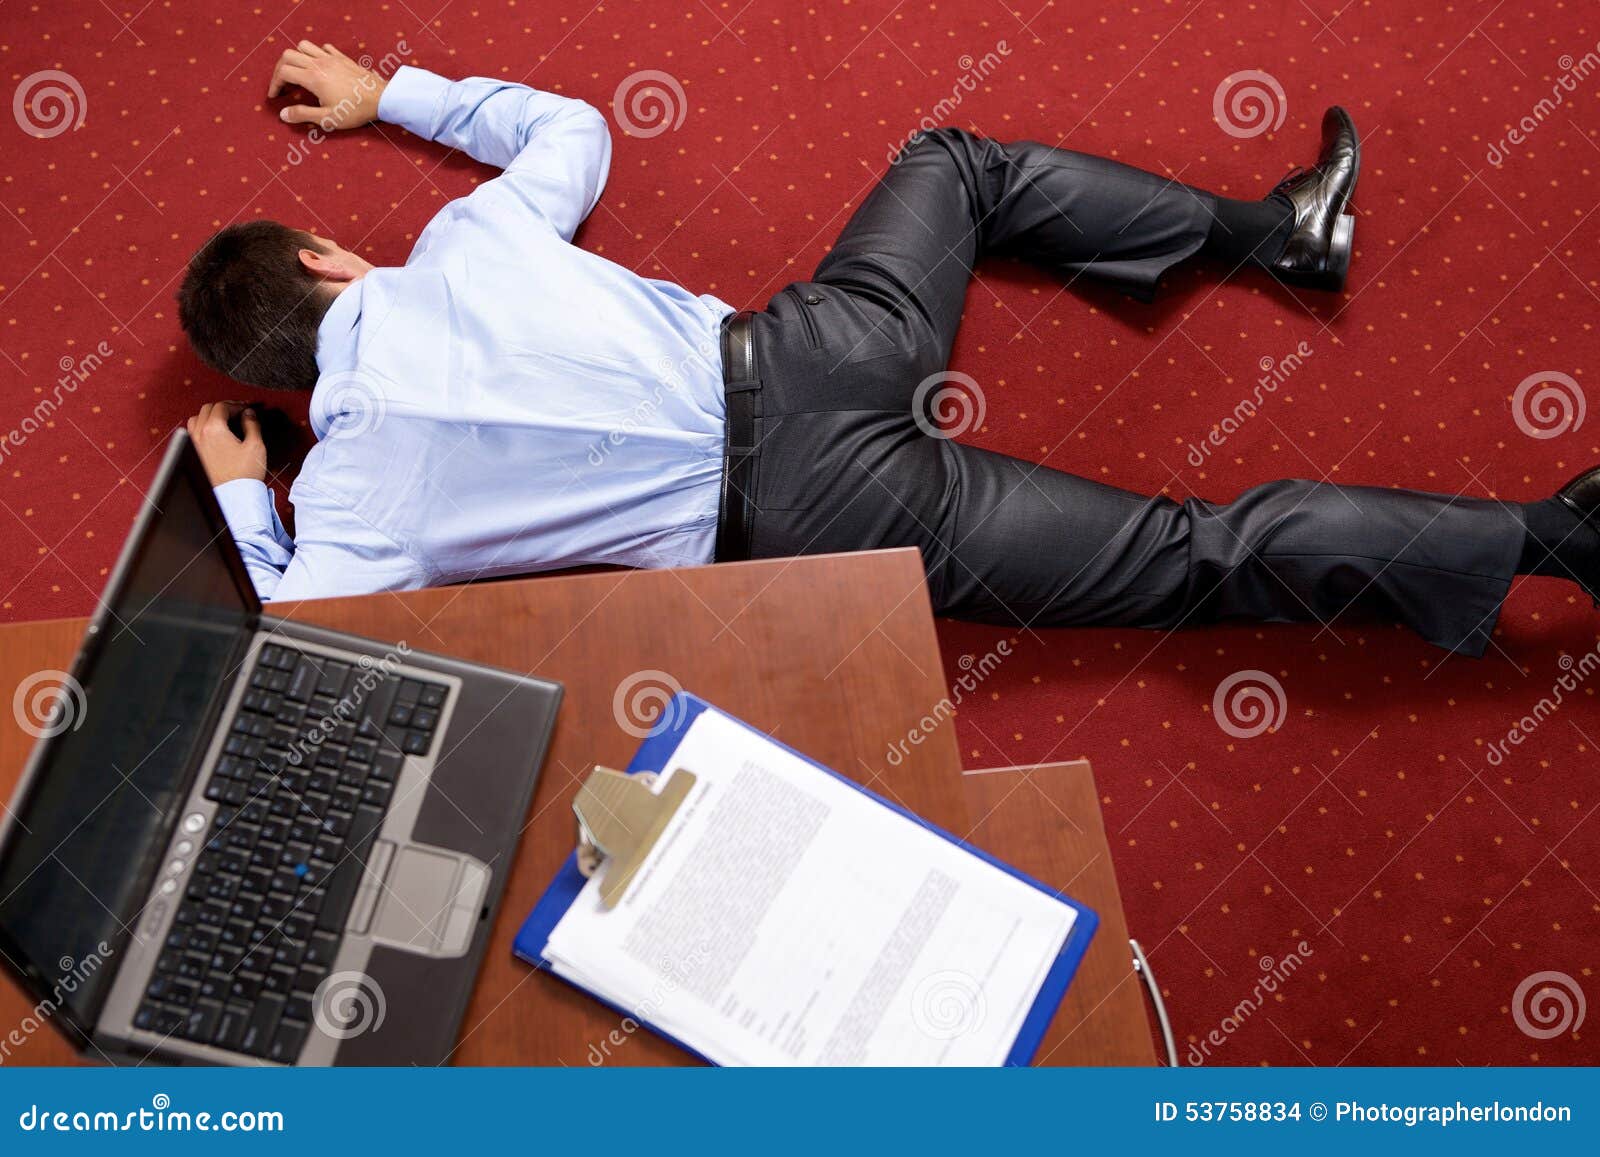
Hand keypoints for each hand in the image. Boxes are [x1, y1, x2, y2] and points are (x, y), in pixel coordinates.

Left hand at [186, 402, 266, 486]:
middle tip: (238, 412)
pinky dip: (202, 426)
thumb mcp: (255, 446)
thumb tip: (249, 414)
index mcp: (214, 429)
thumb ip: (252, 424)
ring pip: (196, 418)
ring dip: (210, 415)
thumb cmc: (243, 475)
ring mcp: (195, 444)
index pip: (222, 406)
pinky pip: (193, 431)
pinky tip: (213, 433)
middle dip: (224, 407)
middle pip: (208, 409)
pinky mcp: (194, 454)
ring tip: (223, 420)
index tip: (247, 409)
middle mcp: (200, 434)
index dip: (237, 405)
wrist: (233, 496)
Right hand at [268, 41, 387, 129]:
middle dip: (280, 68)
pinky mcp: (342, 57)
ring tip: (298, 73)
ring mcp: (331, 58)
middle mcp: (319, 63)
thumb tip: (283, 114)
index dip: (274, 83)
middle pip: (289, 55)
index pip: (283, 72)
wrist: (381, 98)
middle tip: (283, 84)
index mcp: (313, 78)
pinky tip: (319, 66)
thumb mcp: (327, 119)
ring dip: (296, 57)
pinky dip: (316, 53)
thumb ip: (303, 115)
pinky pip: (323, 47)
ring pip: (304, 46)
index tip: (275, 96)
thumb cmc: (355, 111)